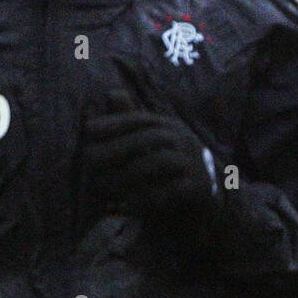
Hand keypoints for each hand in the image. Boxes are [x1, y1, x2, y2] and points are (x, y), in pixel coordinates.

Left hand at [81, 107, 216, 221]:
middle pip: (149, 137)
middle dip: (116, 147)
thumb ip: (133, 124)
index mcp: (171, 127)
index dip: (114, 122)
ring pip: (160, 161)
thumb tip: (112, 92)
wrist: (209, 201)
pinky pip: (172, 190)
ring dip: (128, 173)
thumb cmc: (172, 172)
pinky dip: (147, 197)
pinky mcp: (199, 188)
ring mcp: (194, 163)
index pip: (141, 119)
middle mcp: (185, 140)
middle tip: (89, 160)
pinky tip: (127, 205)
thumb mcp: (153, 146)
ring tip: (104, 185)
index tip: (88, 130)